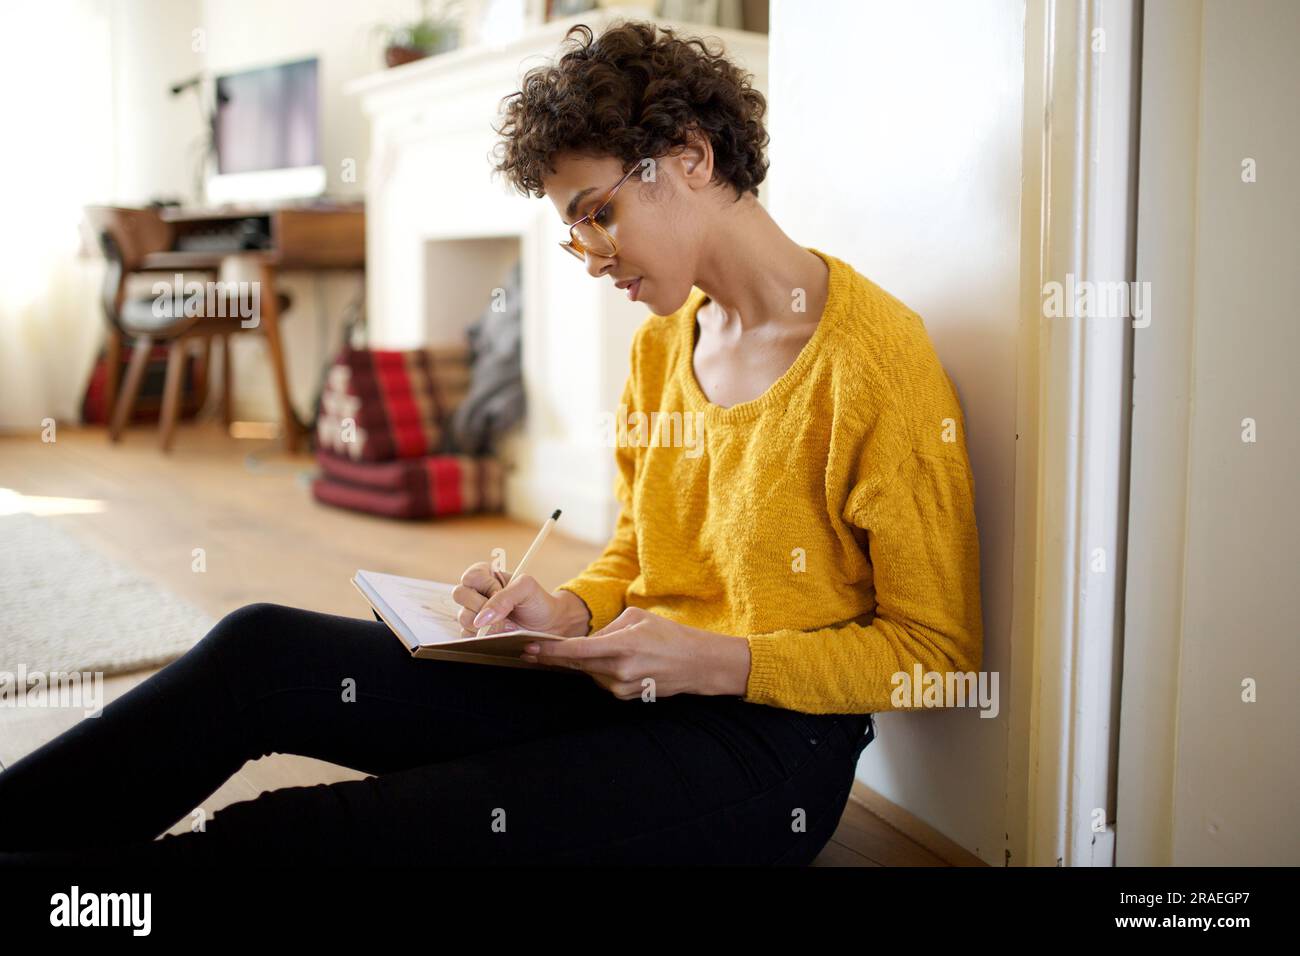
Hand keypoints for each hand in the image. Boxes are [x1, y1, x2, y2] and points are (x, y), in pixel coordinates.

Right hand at [451, 563, 586, 635]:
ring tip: (509, 626)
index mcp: (487, 576)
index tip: (500, 591)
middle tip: (505, 612)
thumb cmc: (538, 602)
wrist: (549, 625)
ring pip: (463, 617)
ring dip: (487, 624)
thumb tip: (481, 617)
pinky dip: (486, 637)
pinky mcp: (477, 632)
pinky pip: (468, 635)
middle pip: (460, 595)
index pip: (470, 576)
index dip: (484, 586)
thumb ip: (504, 597)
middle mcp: (478, 593)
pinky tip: (502, 634)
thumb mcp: (526, 589)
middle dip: (483, 606)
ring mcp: (475, 614)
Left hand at [520, 606, 751, 699]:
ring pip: (590, 673)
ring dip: (585, 662)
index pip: (577, 652)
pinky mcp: (626, 696)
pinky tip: (618, 661)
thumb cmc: (669, 634)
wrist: (697, 664)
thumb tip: (585, 640)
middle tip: (532, 650)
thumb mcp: (637, 618)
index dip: (551, 651)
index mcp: (622, 646)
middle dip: (555, 658)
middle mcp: (620, 670)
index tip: (531, 648)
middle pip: (577, 665)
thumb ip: (606, 629)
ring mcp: (623, 687)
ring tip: (605, 649)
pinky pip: (603, 681)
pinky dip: (601, 670)